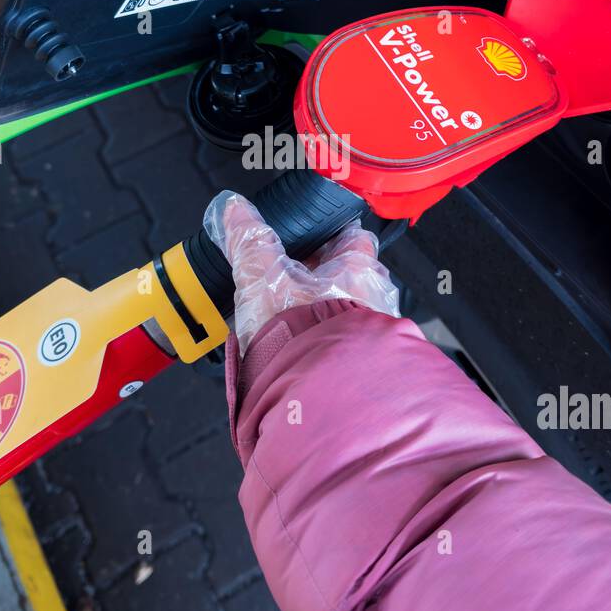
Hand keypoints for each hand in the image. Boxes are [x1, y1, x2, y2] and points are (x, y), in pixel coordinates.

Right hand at [203, 191, 399, 354]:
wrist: (313, 400)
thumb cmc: (298, 337)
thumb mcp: (262, 279)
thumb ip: (249, 242)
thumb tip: (236, 210)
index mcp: (358, 270)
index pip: (353, 237)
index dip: (329, 233)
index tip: (310, 235)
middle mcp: (375, 301)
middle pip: (351, 276)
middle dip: (322, 277)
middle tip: (290, 279)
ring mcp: (371, 336)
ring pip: (349, 312)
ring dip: (323, 313)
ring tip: (291, 318)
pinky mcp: (360, 367)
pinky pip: (344, 345)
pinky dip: (324, 342)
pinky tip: (299, 348)